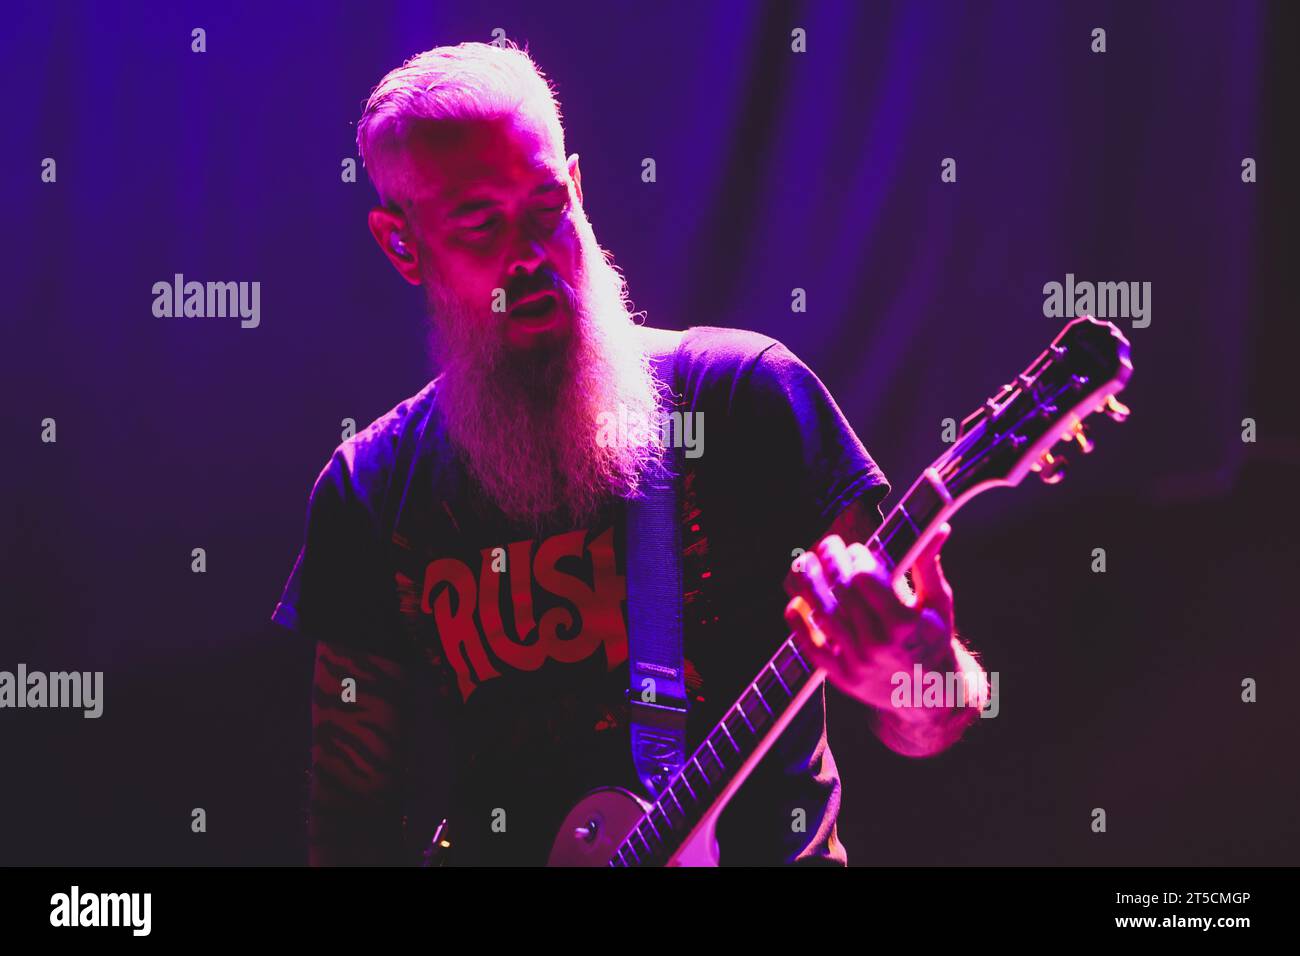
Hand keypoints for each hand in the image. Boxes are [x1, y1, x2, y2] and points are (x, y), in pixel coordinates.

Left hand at [783, 525, 956, 712]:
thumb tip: (938, 528)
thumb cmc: (933, 639)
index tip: (856, 548)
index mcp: (904, 624)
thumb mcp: (938, 604)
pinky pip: (811, 648)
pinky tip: (795, 601)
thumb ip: (929, 566)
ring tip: (804, 563)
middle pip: (841, 593)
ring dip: (809, 585)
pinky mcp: (842, 677)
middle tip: (828, 544)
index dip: (856, 558)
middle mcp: (878, 645)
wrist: (929, 694)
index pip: (865, 579)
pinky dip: (798, 624)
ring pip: (823, 616)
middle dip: (831, 562)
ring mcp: (857, 663)